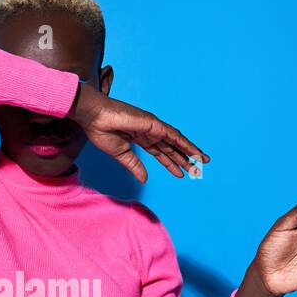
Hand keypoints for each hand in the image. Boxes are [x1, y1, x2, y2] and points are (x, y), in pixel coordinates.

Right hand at [67, 83, 207, 182]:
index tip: (181, 174)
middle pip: (171, 148)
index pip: (160, 153)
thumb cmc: (101, 131)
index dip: (171, 163)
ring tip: (202, 160)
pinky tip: (193, 151)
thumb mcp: (121, 154)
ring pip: (176, 141)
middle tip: (197, 169)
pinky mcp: (153, 124)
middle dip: (184, 159)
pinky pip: (173, 135)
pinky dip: (184, 143)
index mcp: (140, 138)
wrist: (94, 117)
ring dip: (189, 151)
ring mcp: (153, 127)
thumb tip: (145, 179)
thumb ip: (134, 166)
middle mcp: (149, 132)